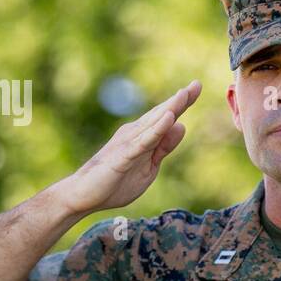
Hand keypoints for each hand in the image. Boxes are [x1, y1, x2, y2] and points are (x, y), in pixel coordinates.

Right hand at [59, 81, 200, 214]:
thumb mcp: (149, 167)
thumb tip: (181, 126)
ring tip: (184, 94)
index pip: (165, 117)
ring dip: (169, 108)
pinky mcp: (123, 156)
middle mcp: (135, 134)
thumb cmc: (114, 182)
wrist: (83, 196)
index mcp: (142, 136)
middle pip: (161, 114)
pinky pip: (143, 142)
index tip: (197, 86)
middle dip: (179, 100)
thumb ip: (164, 147)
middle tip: (196, 84)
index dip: (182, 103)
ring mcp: (128, 143)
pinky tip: (169, 118)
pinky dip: (157, 130)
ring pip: (153, 124)